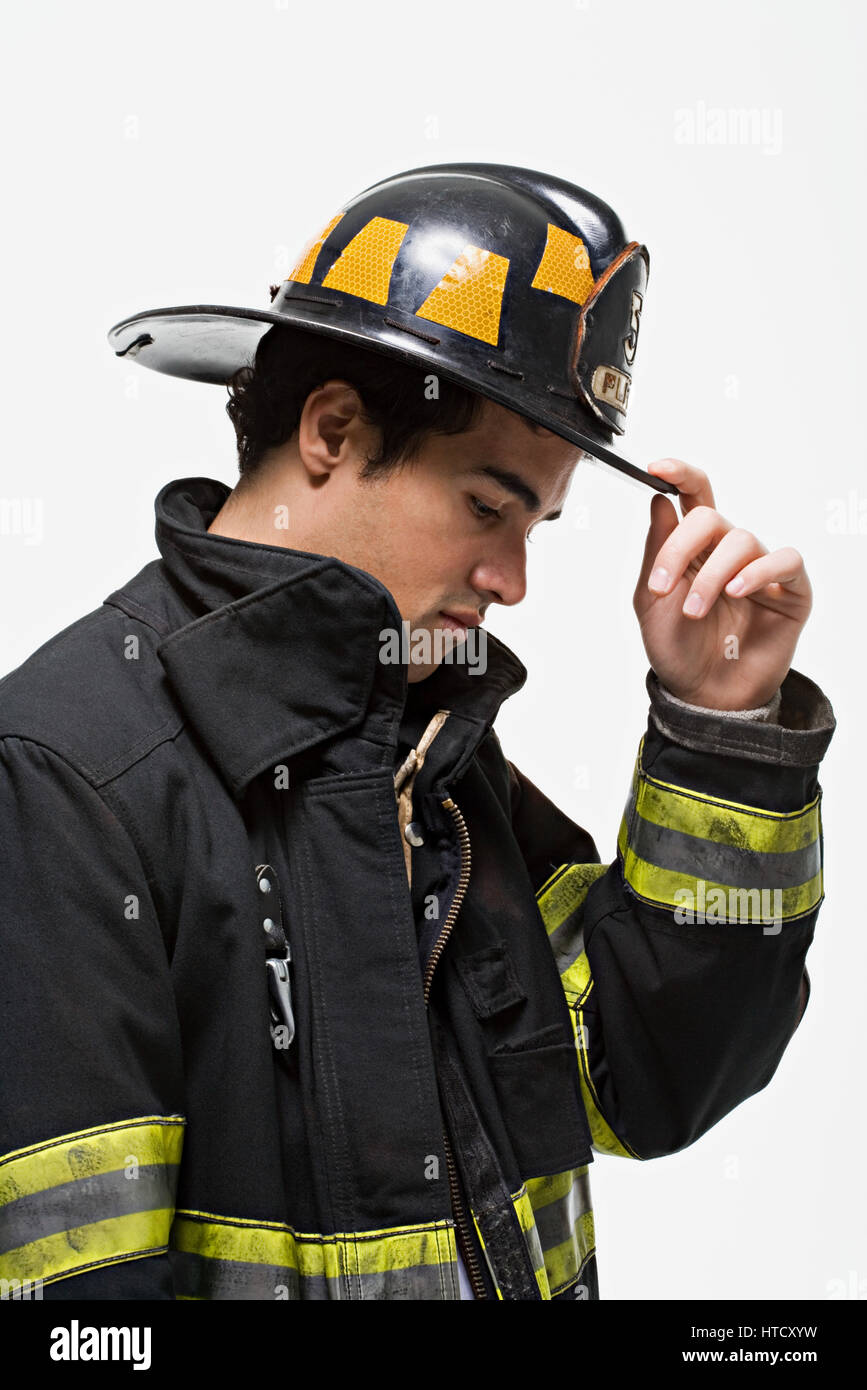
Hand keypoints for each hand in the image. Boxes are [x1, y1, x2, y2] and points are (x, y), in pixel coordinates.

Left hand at [633, 459, 811, 709]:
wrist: (703, 696)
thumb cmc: (677, 650)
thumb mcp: (651, 603)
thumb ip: (656, 552)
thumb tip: (659, 502)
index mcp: (694, 547)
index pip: (692, 496)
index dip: (678, 474)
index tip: (654, 468)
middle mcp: (728, 551)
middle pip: (710, 517)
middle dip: (680, 547)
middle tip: (662, 586)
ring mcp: (761, 569)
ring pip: (742, 540)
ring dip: (711, 574)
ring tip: (695, 610)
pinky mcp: (791, 591)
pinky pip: (785, 561)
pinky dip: (759, 570)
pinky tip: (737, 590)